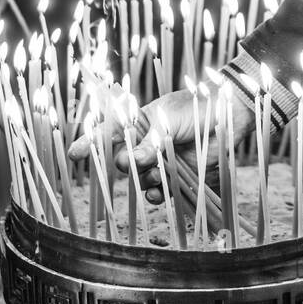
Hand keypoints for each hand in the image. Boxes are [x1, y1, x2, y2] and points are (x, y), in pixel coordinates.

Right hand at [69, 85, 254, 204]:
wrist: (228, 116)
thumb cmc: (197, 107)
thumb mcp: (169, 119)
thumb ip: (150, 141)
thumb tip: (131, 160)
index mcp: (138, 123)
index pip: (108, 133)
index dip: (90, 144)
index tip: (74, 154)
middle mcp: (145, 144)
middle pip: (121, 163)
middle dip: (123, 165)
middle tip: (131, 162)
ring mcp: (160, 161)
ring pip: (139, 180)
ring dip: (144, 180)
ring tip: (158, 172)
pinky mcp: (176, 177)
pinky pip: (158, 192)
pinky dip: (156, 195)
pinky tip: (159, 193)